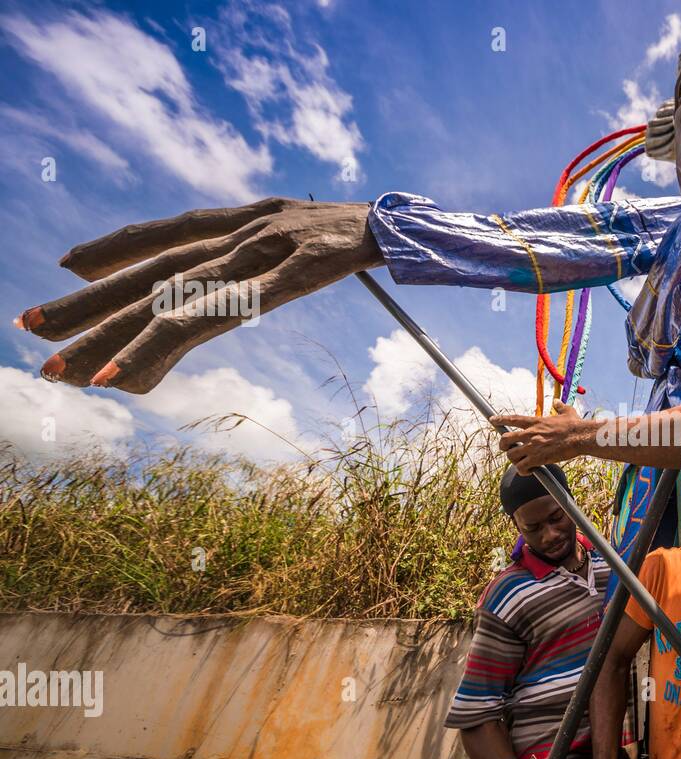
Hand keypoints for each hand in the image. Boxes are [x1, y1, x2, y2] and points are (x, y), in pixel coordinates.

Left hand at [17, 198, 383, 393]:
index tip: (65, 269)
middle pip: (149, 273)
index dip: (112, 249)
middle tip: (27, 328)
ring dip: (108, 338)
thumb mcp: (306, 240)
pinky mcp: (275, 283)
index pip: (165, 237)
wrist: (405, 225)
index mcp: (245, 222)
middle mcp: (236, 235)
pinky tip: (127, 377)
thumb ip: (274, 255)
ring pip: (165, 301)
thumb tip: (248, 288)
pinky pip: (207, 322)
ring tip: (60, 371)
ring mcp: (253, 257)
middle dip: (86, 304)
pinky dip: (160, 348)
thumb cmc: (357, 238)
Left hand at [491, 400, 593, 474]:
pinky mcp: (538, 459)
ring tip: (521, 463)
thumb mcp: (567, 412)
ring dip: (514, 460)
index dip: (500, 419)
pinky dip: (523, 471)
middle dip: (503, 446)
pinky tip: (529, 471)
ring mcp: (532, 447)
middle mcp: (530, 433)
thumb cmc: (575, 425)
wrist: (580, 437)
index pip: (513, 419)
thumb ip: (559, 406)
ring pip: (511, 456)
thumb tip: (557, 402)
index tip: (492, 420)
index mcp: (535, 421)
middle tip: (507, 449)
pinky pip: (521, 467)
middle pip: (505, 439)